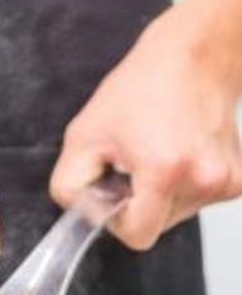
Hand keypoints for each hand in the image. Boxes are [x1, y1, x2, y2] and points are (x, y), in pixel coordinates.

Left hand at [50, 0, 241, 249]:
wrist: (193, 58)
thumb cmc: (139, 90)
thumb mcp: (81, 137)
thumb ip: (70, 187)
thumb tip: (84, 216)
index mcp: (165, 170)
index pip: (138, 236)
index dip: (116, 220)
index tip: (112, 192)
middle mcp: (204, 179)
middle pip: (157, 226)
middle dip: (137, 203)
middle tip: (132, 162)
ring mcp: (226, 180)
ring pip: (176, 214)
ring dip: (158, 193)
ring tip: (155, 152)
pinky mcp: (238, 179)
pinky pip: (195, 200)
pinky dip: (181, 185)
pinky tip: (176, 153)